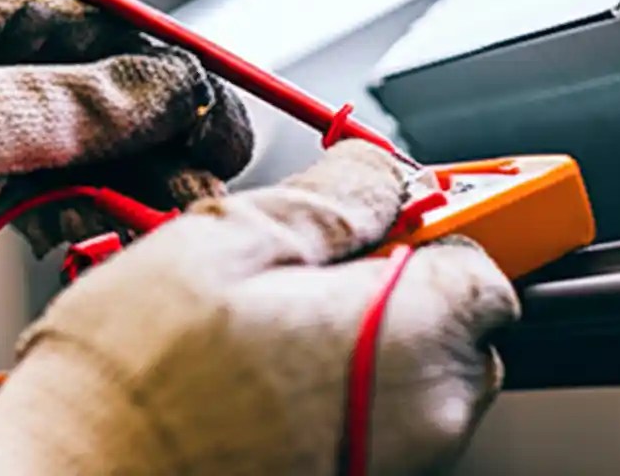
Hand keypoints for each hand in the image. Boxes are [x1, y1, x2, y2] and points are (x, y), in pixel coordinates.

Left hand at [0, 0, 252, 393]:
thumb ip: (81, 105)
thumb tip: (179, 82)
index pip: (90, 19)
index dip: (159, 63)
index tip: (214, 104)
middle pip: (93, 82)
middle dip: (152, 133)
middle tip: (213, 169)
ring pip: (77, 137)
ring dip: (127, 176)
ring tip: (180, 208)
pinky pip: (48, 180)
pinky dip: (80, 206)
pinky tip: (108, 227)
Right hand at [0, 141, 519, 475]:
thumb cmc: (134, 384)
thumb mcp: (223, 243)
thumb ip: (328, 199)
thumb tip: (377, 173)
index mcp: (411, 340)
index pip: (486, 263)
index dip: (424, 226)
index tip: (370, 217)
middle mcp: (426, 417)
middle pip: (455, 324)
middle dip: (393, 285)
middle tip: (300, 268)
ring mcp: (395, 466)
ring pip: (412, 374)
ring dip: (359, 337)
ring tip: (263, 324)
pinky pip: (375, 422)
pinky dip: (335, 390)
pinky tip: (259, 375)